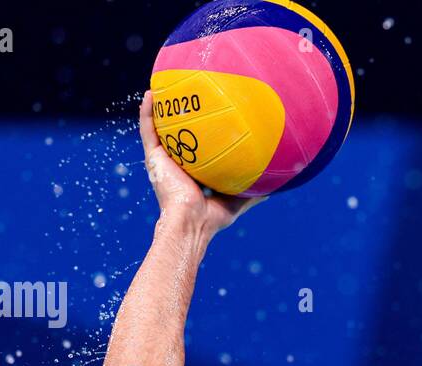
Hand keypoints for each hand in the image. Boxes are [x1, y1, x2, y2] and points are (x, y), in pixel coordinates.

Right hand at [138, 90, 264, 237]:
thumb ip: (252, 191)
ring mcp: (164, 159)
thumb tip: (274, 186)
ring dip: (160, 108)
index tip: (210, 113)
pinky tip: (152, 93)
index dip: (201, 132)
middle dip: (180, 116)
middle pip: (178, 134)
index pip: (197, 147)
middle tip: (187, 94)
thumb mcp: (237, 200)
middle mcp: (177, 163)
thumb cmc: (213, 217)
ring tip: (164, 86)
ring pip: (159, 128)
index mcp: (193, 171)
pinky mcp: (153, 158)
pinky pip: (148, 130)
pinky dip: (147, 112)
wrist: (191, 222)